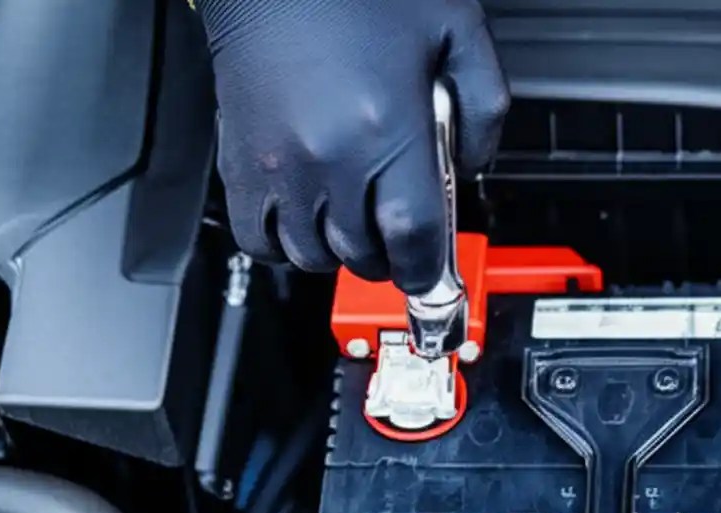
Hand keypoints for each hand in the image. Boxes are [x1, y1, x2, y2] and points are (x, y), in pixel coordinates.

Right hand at [196, 0, 508, 292]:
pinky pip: (256, 240)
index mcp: (385, 130)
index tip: (430, 274)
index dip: (426, 269)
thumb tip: (471, 166)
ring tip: (354, 220)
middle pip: (363, 256)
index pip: (412, 239)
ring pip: (312, 256)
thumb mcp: (458, 32)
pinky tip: (306, 220)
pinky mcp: (238, 162)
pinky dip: (284, 246)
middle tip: (397, 231)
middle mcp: (327, 156)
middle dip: (388, 256)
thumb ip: (483, 108)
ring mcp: (276, 165)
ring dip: (340, 252)